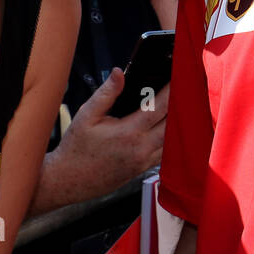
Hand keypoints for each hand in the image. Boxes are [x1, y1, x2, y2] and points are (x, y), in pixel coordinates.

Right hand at [48, 69, 169, 204]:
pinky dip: (170, 141)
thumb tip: (119, 72)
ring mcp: (144, 162)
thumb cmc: (75, 148)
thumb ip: (106, 93)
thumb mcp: (86, 115)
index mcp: (129, 132)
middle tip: (184, 90)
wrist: (68, 181)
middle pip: (173, 125)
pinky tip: (168, 130)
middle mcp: (141, 149)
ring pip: (172, 142)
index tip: (179, 78)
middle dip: (181, 107)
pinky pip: (164, 154)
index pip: (160, 107)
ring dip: (178, 126)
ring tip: (181, 108)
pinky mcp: (142, 170)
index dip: (172, 91)